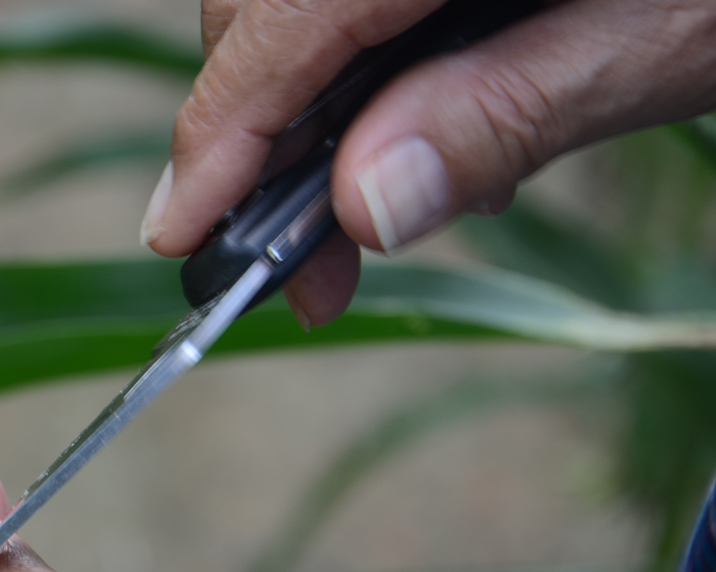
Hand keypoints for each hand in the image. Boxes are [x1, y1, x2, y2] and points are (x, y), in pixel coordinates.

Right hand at [142, 0, 715, 326]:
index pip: (287, 21)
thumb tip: (366, 206)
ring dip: (309, 108)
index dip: (222, 134)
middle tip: (309, 268)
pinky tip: (411, 122)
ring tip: (366, 207)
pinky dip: (358, 62)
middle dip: (264, 137)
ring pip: (296, 0)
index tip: (181, 235)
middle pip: (265, 4)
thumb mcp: (668, 35)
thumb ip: (508, 110)